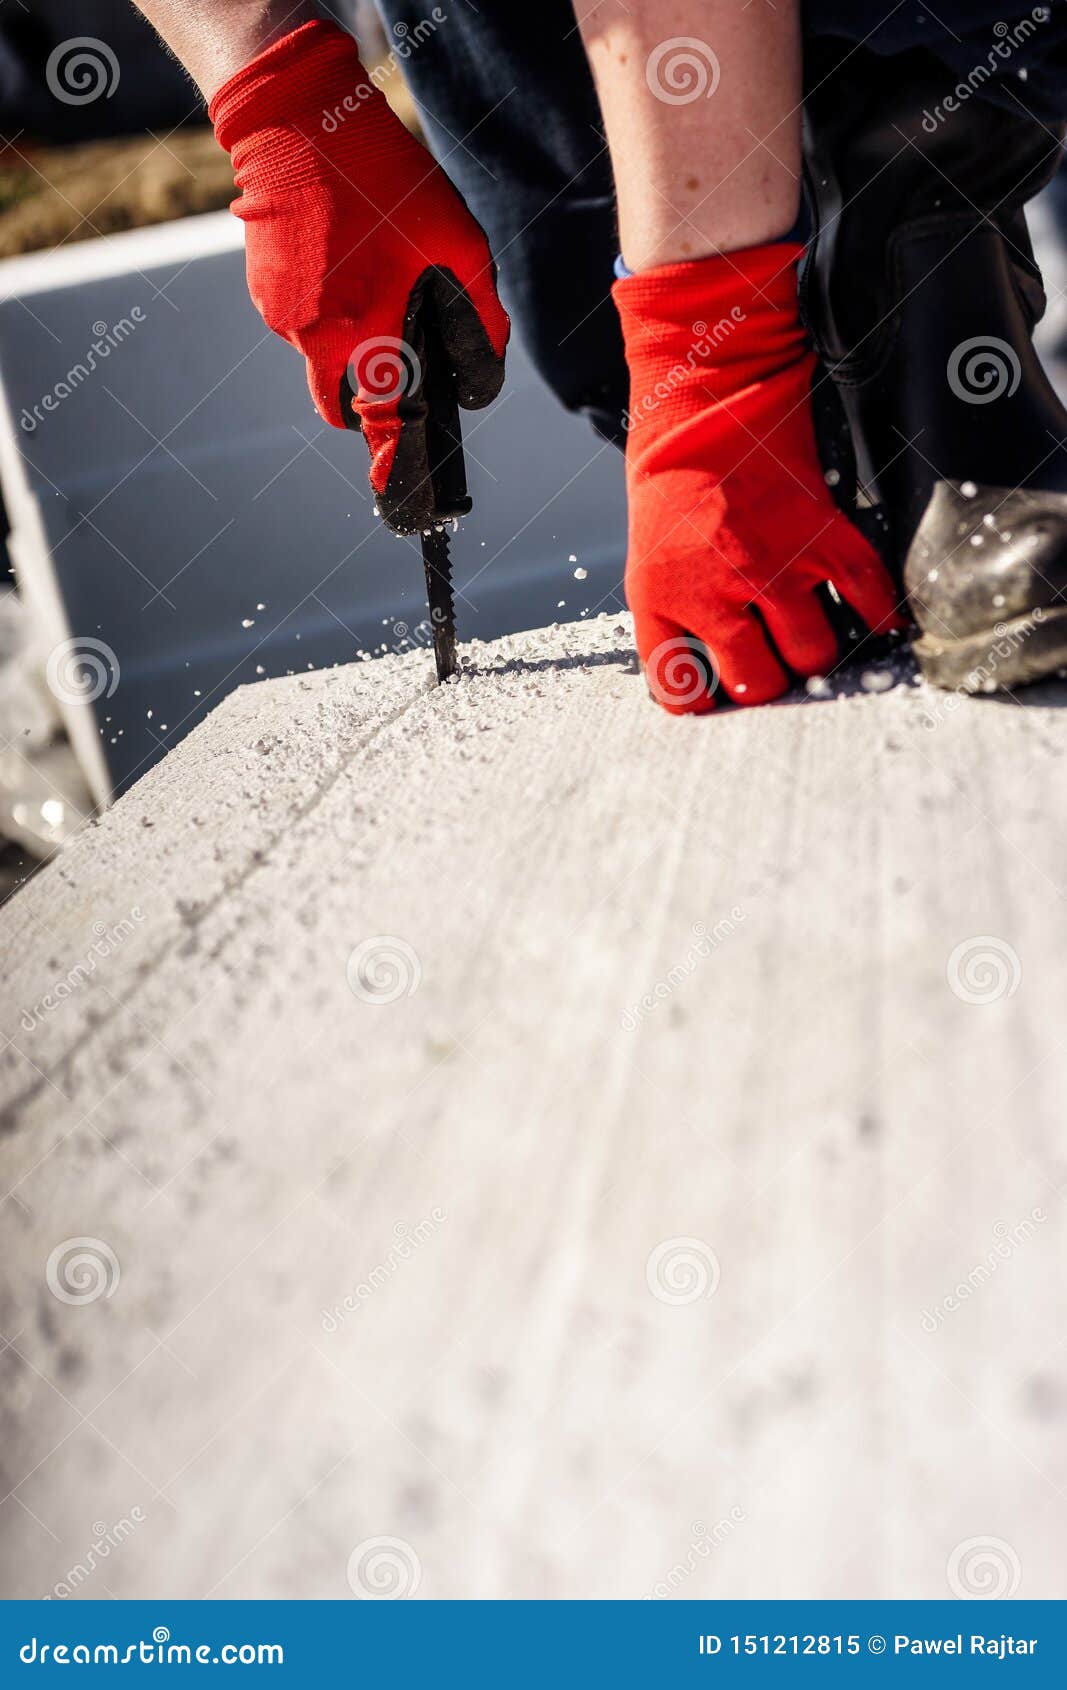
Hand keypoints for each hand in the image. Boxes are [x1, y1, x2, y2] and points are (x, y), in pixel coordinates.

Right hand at [210, 20, 508, 532]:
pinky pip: (305, 320)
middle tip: (395, 370)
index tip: (406, 501)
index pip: (380, 428)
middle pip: (342, 407)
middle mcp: (316, 338)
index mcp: (364, 334)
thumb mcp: (458, 242)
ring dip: (351, 342)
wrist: (295, 119)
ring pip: (324, 359)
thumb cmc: (385, 179)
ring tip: (373, 278)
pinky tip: (345, 254)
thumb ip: (480, 315)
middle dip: (369, 407)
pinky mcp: (265, 292)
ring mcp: (282, 317)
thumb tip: (485, 372)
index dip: (396, 469)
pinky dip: (328, 305)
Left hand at [614, 243, 902, 711]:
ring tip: (814, 635)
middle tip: (776, 662)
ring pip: (815, 654)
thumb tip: (712, 674)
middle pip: (762, 683)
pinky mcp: (821, 535)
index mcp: (660, 600)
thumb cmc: (674, 480)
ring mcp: (772, 566)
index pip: (681, 693)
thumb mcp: (649, 555)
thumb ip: (676, 617)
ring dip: (819, 652)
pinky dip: (881, 617)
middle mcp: (714, 592)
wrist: (705, 396)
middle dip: (772, 679)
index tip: (717, 691)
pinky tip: (880, 623)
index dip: (704, 699)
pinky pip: (868, 599)